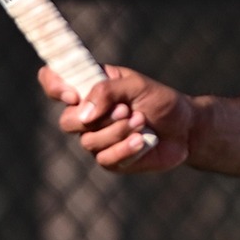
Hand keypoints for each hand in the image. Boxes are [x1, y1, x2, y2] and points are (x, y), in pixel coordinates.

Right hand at [38, 64, 192, 172]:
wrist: (186, 129)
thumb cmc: (161, 101)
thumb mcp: (137, 85)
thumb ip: (108, 91)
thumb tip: (83, 112)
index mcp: (90, 85)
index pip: (53, 80)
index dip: (55, 86)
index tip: (73, 95)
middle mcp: (88, 112)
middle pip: (67, 121)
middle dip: (98, 118)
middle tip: (126, 110)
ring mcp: (97, 138)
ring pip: (89, 141)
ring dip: (117, 131)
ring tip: (141, 122)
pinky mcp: (110, 159)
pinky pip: (105, 158)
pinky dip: (125, 148)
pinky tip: (142, 141)